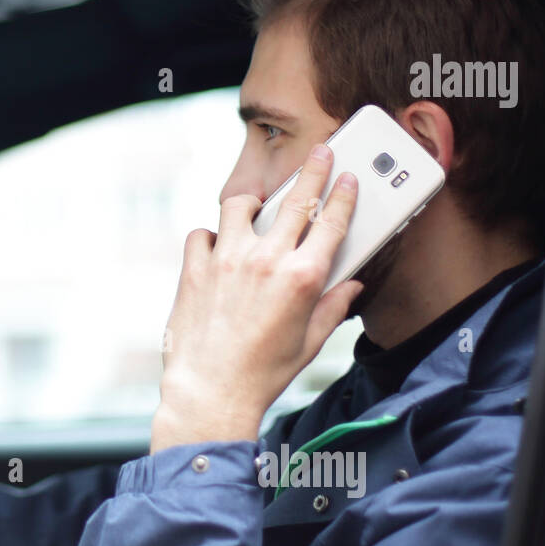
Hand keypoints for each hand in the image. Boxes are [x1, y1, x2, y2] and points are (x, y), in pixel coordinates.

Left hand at [153, 144, 362, 452]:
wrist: (212, 391)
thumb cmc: (264, 372)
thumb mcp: (310, 342)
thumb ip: (332, 307)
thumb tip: (350, 285)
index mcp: (303, 278)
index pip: (332, 222)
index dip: (343, 195)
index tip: (348, 177)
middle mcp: (267, 261)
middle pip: (296, 200)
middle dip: (313, 171)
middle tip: (320, 154)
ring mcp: (227, 260)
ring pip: (240, 206)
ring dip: (251, 203)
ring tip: (256, 208)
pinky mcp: (195, 269)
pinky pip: (201, 235)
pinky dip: (209, 238)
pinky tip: (216, 248)